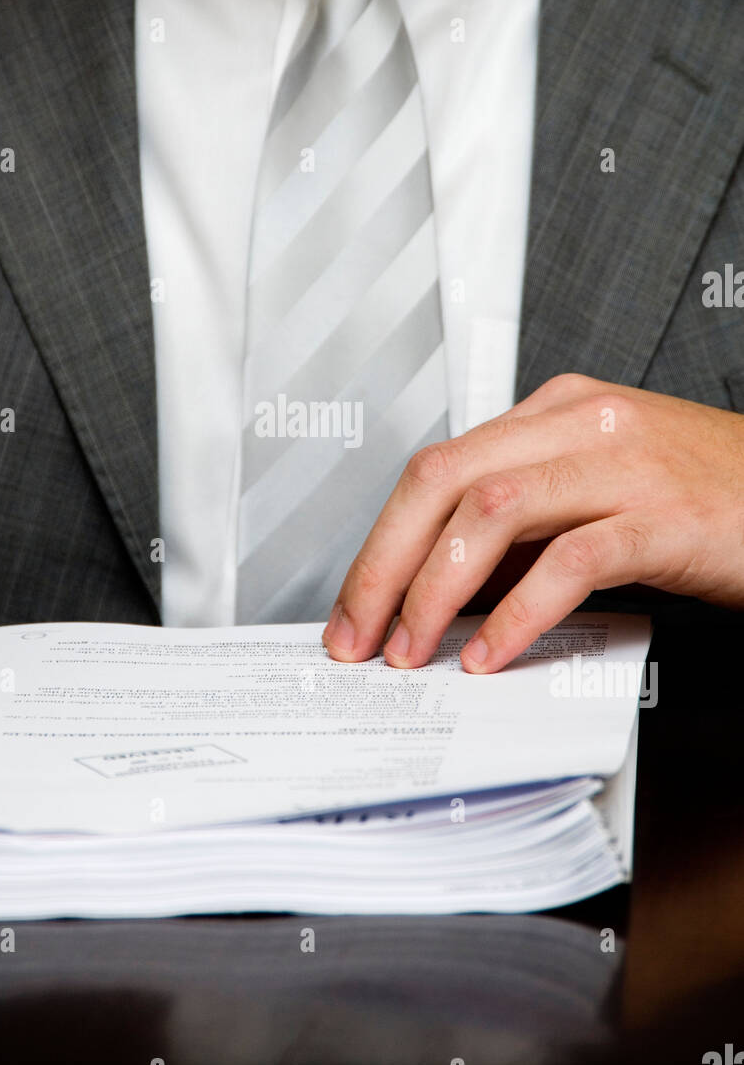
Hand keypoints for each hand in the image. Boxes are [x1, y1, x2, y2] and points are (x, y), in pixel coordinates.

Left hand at [321, 374, 743, 672]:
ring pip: (490, 511)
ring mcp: (624, 464)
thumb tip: (444, 586)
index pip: (437, 467)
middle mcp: (582, 423)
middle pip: (444, 480)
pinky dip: (517, 614)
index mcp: (556, 411)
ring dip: (434, 590)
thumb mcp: (599, 492)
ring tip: (413, 650)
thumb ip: (525, 525)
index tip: (356, 605)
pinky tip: (492, 653)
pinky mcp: (664, 517)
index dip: (381, 541)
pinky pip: (568, 562)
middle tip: (358, 637)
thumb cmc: (708, 498)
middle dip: (384, 565)